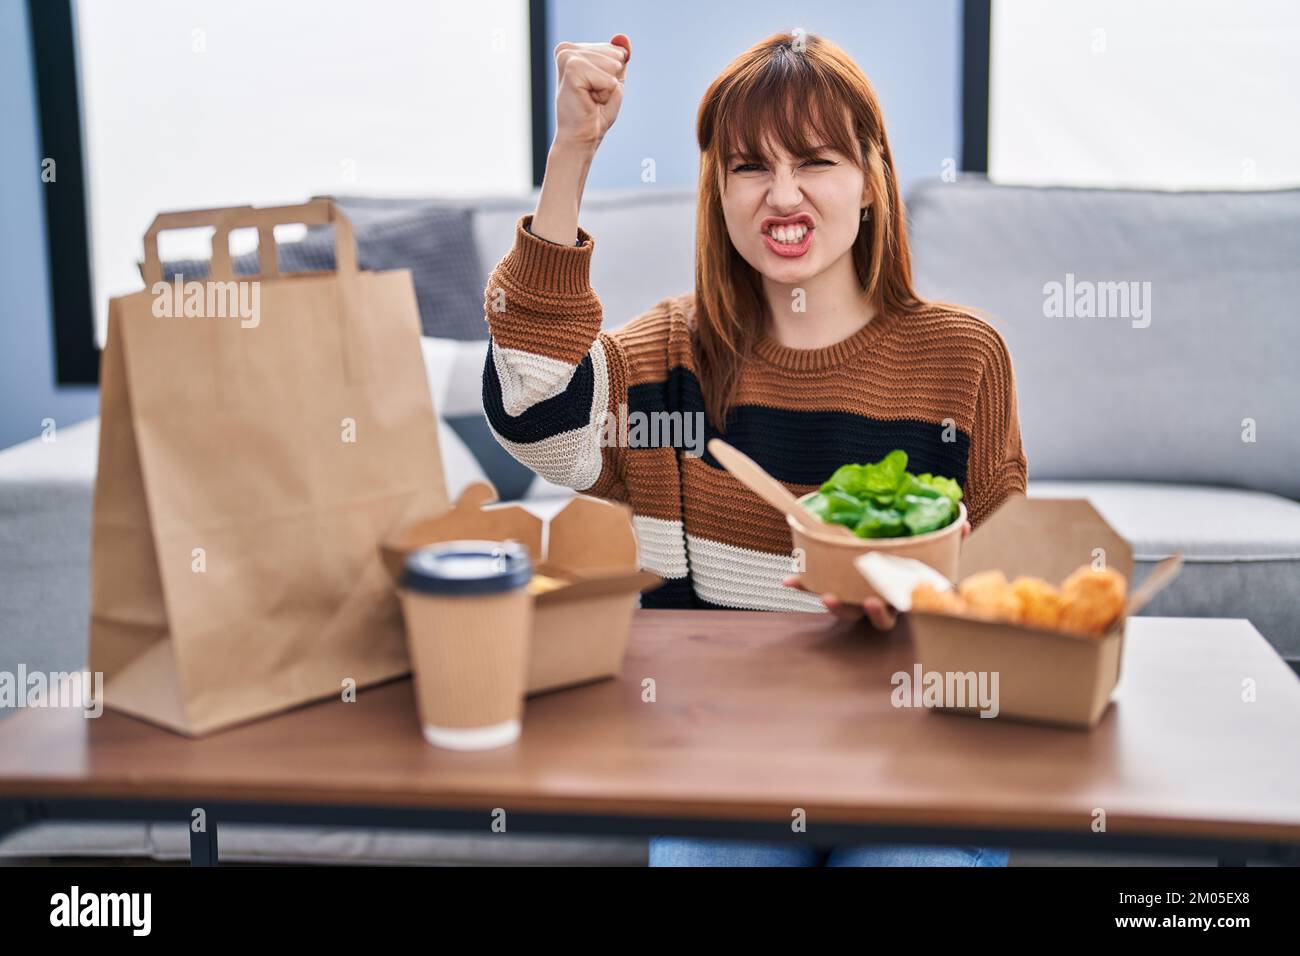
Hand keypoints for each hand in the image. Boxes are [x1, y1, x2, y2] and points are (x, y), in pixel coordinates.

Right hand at [552, 36, 629, 153]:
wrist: (581, 137)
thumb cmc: (596, 113)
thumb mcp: (614, 80)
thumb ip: (620, 57)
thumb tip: (622, 37)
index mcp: (575, 49)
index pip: (616, 50)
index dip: (614, 75)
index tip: (595, 90)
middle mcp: (567, 49)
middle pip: (615, 54)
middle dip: (611, 80)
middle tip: (593, 96)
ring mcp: (567, 57)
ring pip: (613, 65)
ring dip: (607, 88)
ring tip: (590, 99)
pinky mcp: (571, 68)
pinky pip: (608, 78)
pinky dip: (605, 93)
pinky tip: (588, 100)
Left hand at [782, 520, 971, 629]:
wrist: (895, 571)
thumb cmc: (914, 565)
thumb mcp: (932, 554)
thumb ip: (948, 542)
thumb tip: (962, 524)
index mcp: (903, 598)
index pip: (897, 609)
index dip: (885, 609)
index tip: (874, 601)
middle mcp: (881, 604)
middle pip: (875, 618)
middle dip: (865, 612)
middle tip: (863, 601)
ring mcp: (858, 600)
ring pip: (847, 611)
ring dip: (835, 604)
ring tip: (824, 594)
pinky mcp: (837, 589)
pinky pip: (819, 588)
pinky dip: (805, 584)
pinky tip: (790, 580)